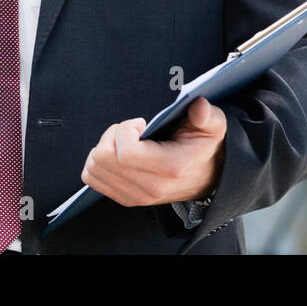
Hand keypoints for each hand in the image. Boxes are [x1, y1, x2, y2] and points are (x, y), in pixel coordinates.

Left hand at [81, 97, 226, 205]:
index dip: (126, 130)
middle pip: (104, 159)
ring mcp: (136, 196)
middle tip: (131, 130)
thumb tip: (198, 106)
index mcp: (170, 168)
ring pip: (94, 169)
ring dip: (103, 147)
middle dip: (112, 135)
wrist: (208, 177)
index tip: (141, 123)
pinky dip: (98, 161)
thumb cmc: (205, 147)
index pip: (126, 153)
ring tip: (125, 141)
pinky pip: (93, 179)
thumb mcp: (214, 127)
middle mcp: (150, 187)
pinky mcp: (125, 198)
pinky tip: (118, 153)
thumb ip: (207, 115)